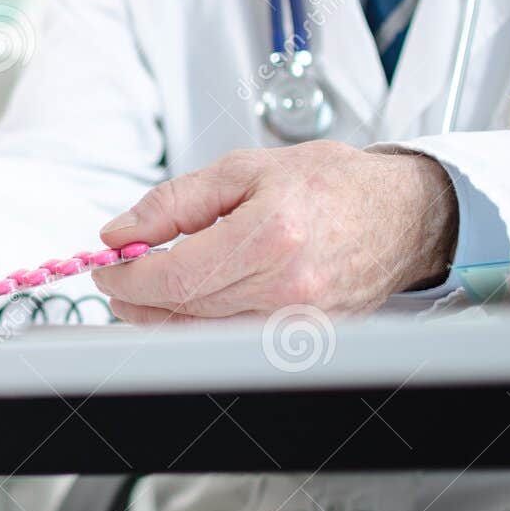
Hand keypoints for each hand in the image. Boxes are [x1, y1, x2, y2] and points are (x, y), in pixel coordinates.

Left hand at [92, 142, 458, 323]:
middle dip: (138, 296)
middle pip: (184, 311)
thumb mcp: (243, 170)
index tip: (107, 264)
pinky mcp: (306, 339)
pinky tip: (190, 300)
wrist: (402, 212)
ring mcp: (300, 321)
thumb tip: (121, 231)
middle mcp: (288, 287)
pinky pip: (233, 340)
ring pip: (203, 333)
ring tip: (149, 286)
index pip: (176, 277)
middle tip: (120, 275)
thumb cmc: (331, 185)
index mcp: (270, 236)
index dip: (129, 276)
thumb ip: (175, 202)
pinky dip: (200, 323)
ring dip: (163, 314)